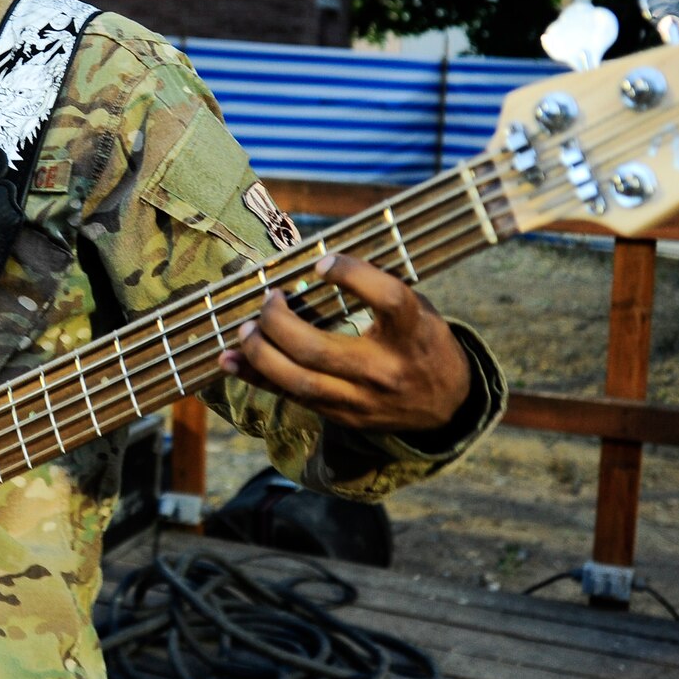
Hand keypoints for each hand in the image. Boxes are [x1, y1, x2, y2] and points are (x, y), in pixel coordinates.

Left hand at [219, 253, 470, 434]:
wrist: (446, 405)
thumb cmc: (423, 342)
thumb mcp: (418, 311)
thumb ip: (379, 289)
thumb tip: (318, 262)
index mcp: (413, 333)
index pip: (388, 299)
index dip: (354, 276)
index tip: (322, 262)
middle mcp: (386, 369)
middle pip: (319, 349)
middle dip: (279, 322)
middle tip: (269, 299)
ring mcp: (361, 399)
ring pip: (299, 382)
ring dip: (261, 353)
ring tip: (247, 328)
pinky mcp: (343, 416)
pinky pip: (292, 398)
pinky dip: (257, 377)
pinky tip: (231, 360)